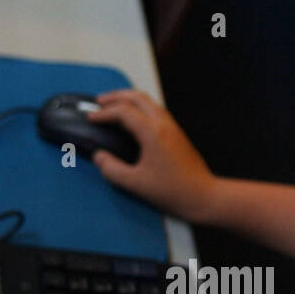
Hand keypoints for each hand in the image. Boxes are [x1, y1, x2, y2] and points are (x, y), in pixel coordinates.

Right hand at [88, 89, 220, 223]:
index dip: (104, 113)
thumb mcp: (136, 184)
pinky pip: (155, 110)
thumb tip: (100, 157)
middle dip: (115, 97)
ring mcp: (172, 127)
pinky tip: (133, 119)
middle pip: (137, 97)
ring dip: (129, 99)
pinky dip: (140, 108)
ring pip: (148, 101)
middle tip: (99, 103)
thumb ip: (112, 169)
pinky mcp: (177, 133)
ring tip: (113, 106)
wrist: (203, 196)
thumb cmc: (174, 191)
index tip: (91, 119)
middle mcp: (164, 124)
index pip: (124, 112)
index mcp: (152, 133)